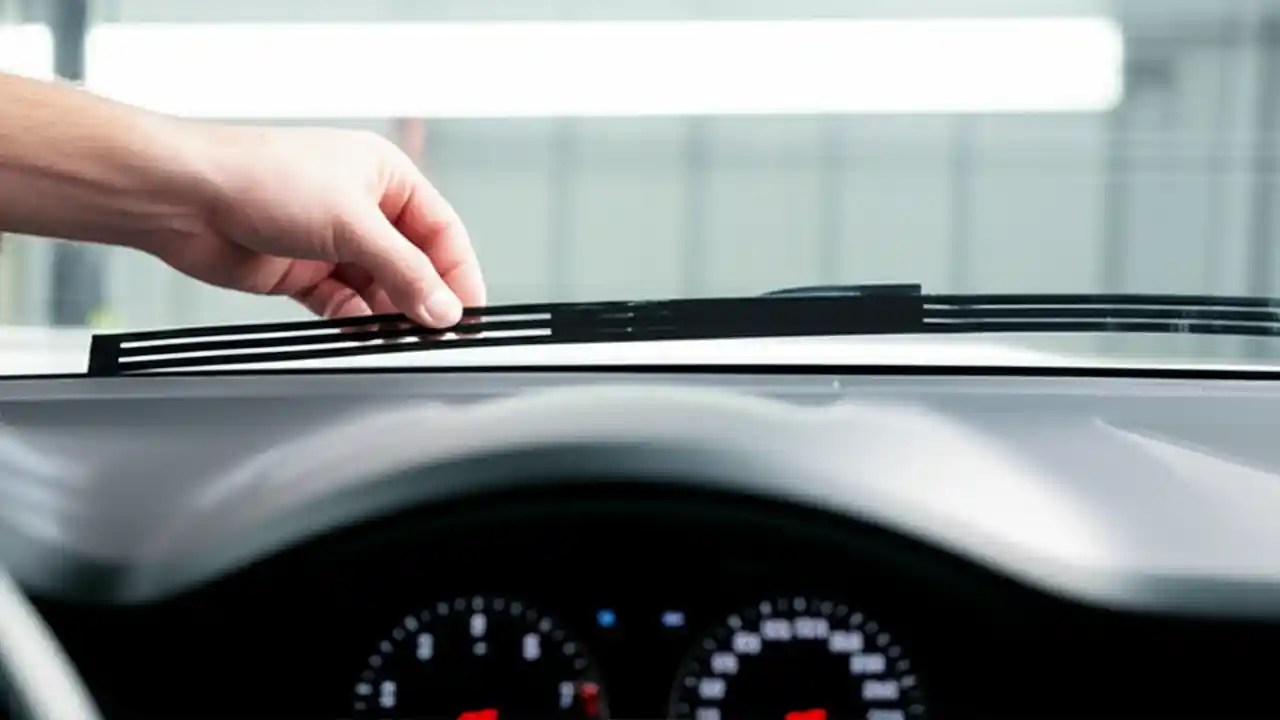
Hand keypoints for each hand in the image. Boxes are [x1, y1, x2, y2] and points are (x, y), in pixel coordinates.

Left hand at [149, 125, 484, 327]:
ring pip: (379, 288)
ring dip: (390, 314)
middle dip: (425, 298)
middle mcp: (362, 208)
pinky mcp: (303, 272)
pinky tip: (362, 334)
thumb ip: (404, 271)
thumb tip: (443, 307)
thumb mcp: (351, 222)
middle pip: (413, 264)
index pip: (442, 231)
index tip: (468, 313)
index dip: (460, 273)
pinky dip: (356, 322)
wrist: (184, 197)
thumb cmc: (259, 176)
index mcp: (384, 176)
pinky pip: (345, 305)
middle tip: (437, 333)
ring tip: (400, 337)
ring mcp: (331, 242)